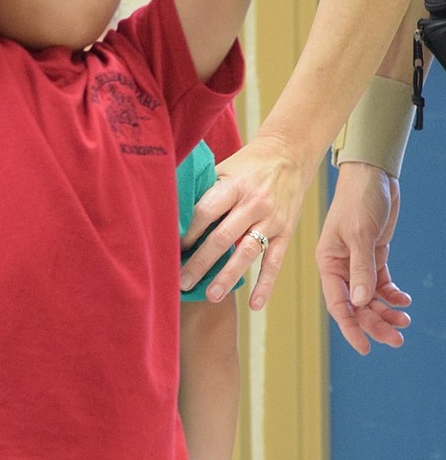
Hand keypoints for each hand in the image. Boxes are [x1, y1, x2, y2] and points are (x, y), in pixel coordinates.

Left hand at [179, 132, 310, 307]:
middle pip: (223, 237)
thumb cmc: (247, 165)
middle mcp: (254, 203)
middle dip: (200, 262)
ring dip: (228, 277)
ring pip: (248, 253)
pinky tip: (254, 305)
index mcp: (234, 185)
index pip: (206, 212)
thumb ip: (203, 192)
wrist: (290, 154)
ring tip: (211, 296)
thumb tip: (170, 217)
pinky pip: (274, 262)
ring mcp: (272, 219)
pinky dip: (266, 285)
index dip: (188, 233)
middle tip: (181, 283)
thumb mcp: (223, 169)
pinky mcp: (286, 232)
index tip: (173, 250)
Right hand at [315, 163, 410, 353]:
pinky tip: (404, 301)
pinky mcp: (374, 256)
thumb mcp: (360, 234)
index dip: (351, 328)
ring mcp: (358, 264)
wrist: (374, 175)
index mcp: (328, 264)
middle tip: (397, 340)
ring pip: (371, 298)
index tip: (365, 348)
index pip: (338, 304)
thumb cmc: (359, 200)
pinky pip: (382, 284)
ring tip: (405, 322)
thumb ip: (361, 269)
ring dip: (387, 312)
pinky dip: (393, 295)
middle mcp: (340, 268)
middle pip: (357, 306)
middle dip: (376, 324)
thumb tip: (360, 303)